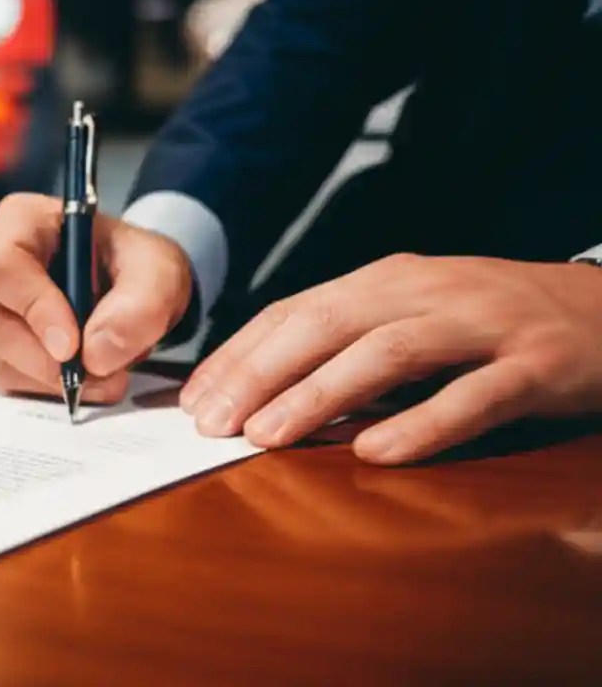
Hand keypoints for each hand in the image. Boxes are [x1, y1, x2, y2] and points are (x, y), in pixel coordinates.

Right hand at [0, 193, 192, 401]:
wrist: (131, 288)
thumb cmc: (134, 264)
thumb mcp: (159, 270)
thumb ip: (141, 303)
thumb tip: (96, 354)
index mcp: (21, 222)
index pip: (0, 264)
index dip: (33, 308)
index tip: (72, 346)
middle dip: (48, 361)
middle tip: (102, 374)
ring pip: (0, 361)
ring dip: (54, 381)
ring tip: (105, 374)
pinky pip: (9, 383)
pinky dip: (50, 392)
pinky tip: (84, 378)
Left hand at [182, 254, 601, 463]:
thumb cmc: (492, 321)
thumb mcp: (412, 313)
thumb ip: (347, 339)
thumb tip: (260, 386)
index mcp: (387, 279)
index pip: (294, 310)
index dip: (238, 354)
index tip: (193, 399)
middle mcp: (427, 290)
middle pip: (326, 323)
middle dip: (259, 373)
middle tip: (212, 423)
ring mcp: (484, 324)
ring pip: (388, 353)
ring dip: (320, 394)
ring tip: (267, 436)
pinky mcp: (538, 364)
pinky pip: (475, 395)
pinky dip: (423, 423)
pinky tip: (376, 451)